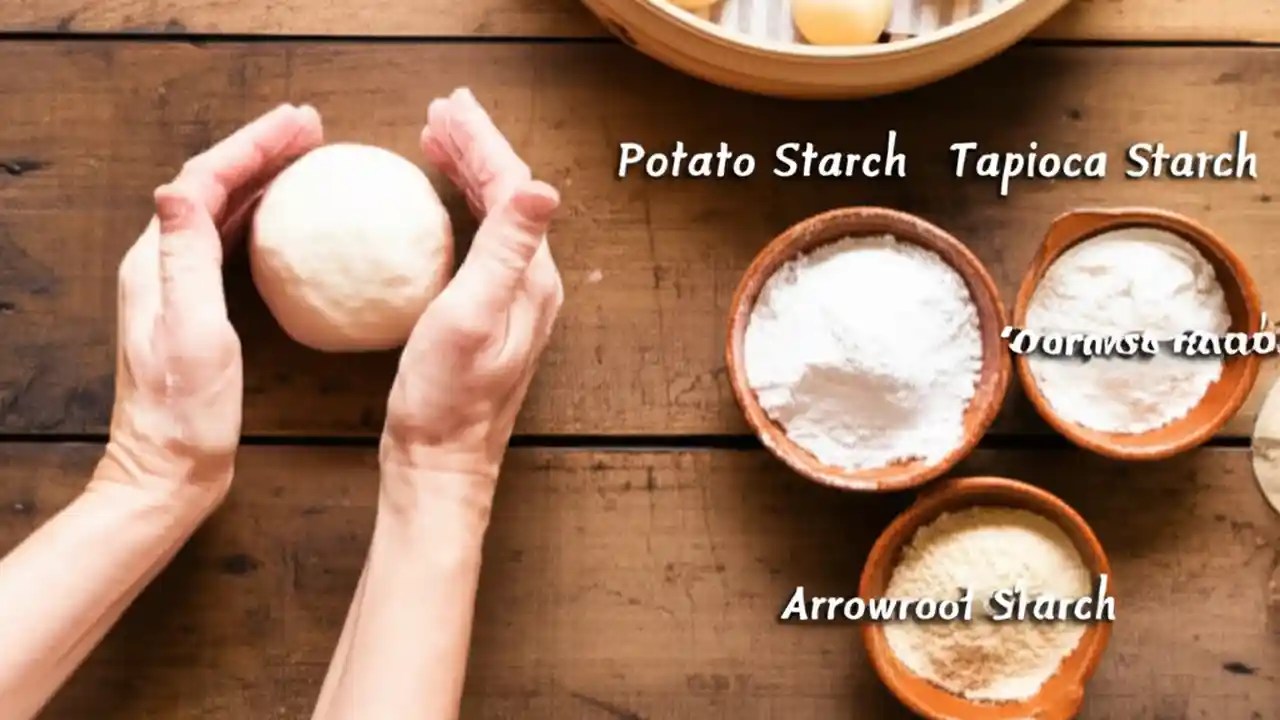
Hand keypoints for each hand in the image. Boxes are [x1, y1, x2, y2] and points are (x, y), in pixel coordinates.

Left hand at [100, 104, 323, 506]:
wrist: (167, 471)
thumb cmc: (185, 413)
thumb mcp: (190, 332)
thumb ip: (185, 260)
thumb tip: (177, 188)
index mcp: (157, 263)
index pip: (203, 180)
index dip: (252, 144)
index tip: (300, 125)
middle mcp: (161, 265)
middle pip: (212, 184)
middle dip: (261, 148)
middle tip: (312, 128)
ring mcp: (178, 286)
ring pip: (223, 209)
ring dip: (263, 176)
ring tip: (306, 156)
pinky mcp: (197, 308)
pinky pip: (230, 242)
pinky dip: (261, 217)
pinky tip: (288, 219)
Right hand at [381, 89, 562, 484]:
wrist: (440, 463)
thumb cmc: (446, 400)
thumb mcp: (471, 318)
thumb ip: (505, 251)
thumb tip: (542, 188)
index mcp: (532, 278)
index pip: (513, 188)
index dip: (482, 141)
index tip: (450, 106)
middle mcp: (532, 285)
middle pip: (510, 195)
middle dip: (477, 147)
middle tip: (440, 112)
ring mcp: (514, 301)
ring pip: (498, 215)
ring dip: (471, 173)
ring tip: (438, 141)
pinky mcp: (491, 316)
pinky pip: (484, 241)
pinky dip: (464, 209)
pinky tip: (444, 204)